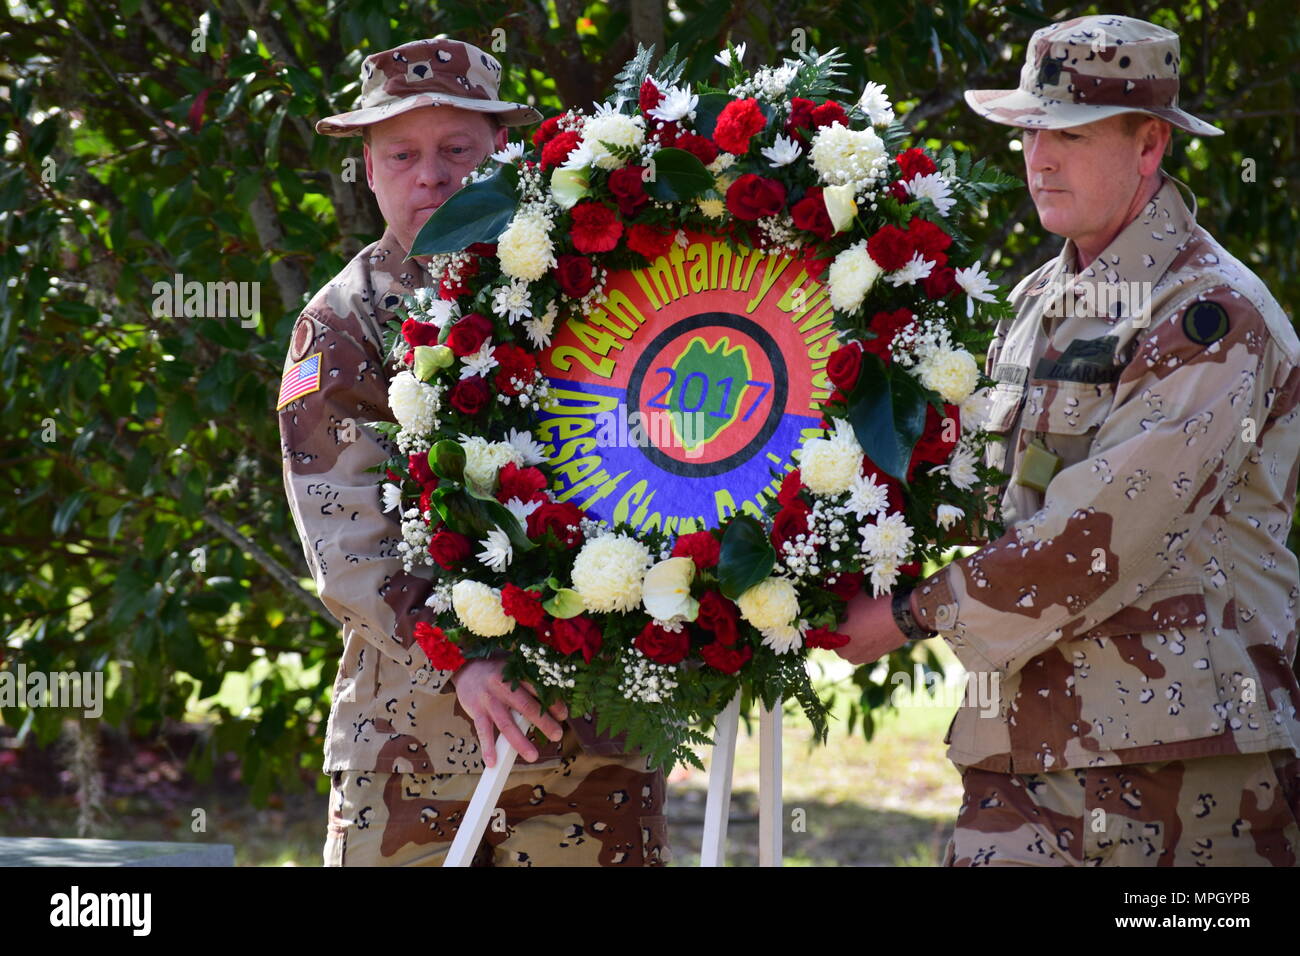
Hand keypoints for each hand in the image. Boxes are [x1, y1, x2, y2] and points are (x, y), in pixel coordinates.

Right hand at [450, 659, 568, 767]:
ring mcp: (488, 700)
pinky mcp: (475, 710)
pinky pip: (483, 732)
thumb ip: (531, 682)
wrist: (465, 666)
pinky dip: (488, 748)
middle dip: (544, 723)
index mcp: (516, 674)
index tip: (563, 715)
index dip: (553, 702)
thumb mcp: (515, 668)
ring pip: (506, 724)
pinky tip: (493, 762)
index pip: (538, 689)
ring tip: (533, 756)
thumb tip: (554, 701)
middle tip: (557, 735)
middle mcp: (503, 686)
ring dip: (520, 742)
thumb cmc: (496, 670)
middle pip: (526, 707)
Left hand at [833, 589, 907, 665]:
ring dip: (853, 639)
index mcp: (837, 641)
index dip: (830, 622)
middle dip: (841, 632)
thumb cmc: (873, 605)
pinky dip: (864, 642)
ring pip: (851, 648)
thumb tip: (835, 613)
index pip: (826, 633)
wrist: (904, 614)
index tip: (836, 614)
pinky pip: (863, 650)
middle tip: (848, 618)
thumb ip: (838, 610)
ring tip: (861, 623)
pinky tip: (870, 629)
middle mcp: (848, 654)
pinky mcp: (875, 657)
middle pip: (837, 643)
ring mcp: (862, 658)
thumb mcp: (850, 601)